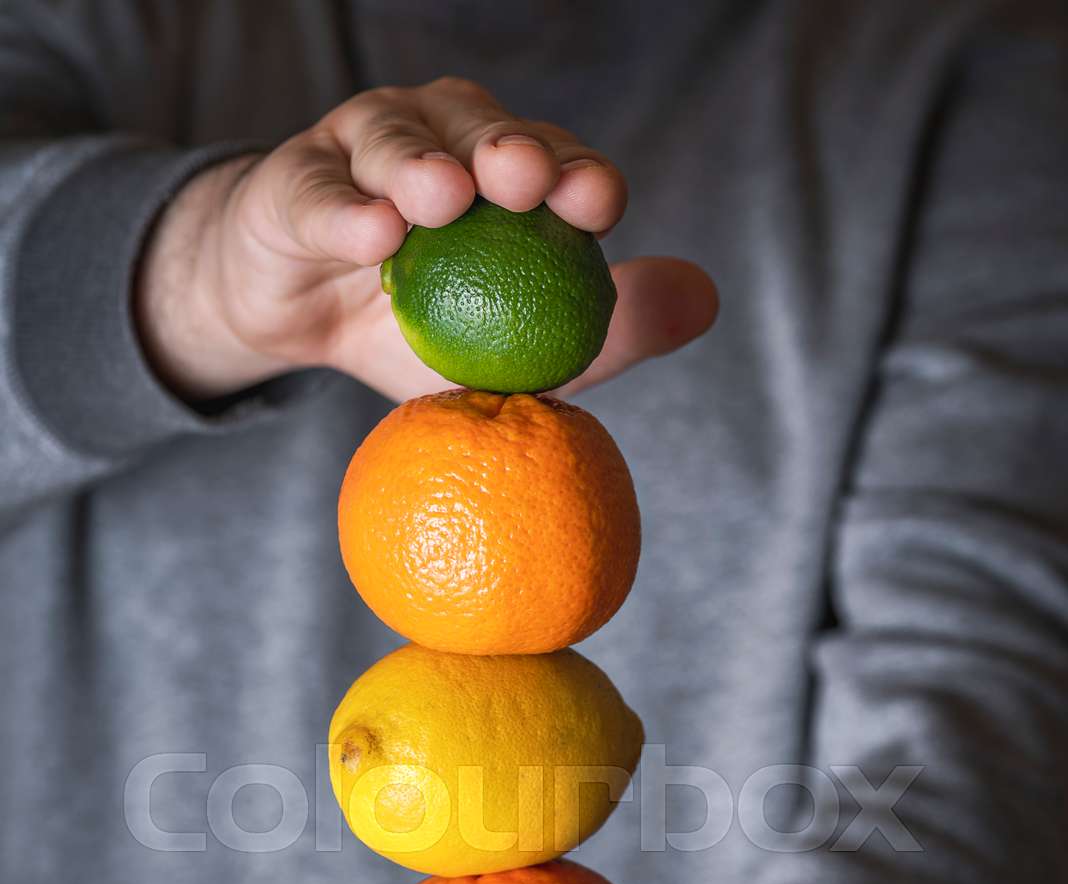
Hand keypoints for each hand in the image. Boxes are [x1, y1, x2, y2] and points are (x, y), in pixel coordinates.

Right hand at [136, 76, 716, 402]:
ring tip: (443, 198)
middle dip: (511, 148)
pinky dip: (348, 209)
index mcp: (506, 174)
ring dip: (422, 163)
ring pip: (397, 139)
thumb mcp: (519, 354)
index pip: (555, 160)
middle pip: (483, 129)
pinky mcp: (297, 178)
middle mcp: (444, 138)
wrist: (302, 329)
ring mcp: (367, 148)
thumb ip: (607, 332)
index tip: (599, 205)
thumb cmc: (423, 333)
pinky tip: (373, 234)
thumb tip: (706, 299)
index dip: (578, 174)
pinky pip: (323, 192)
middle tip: (527, 181)